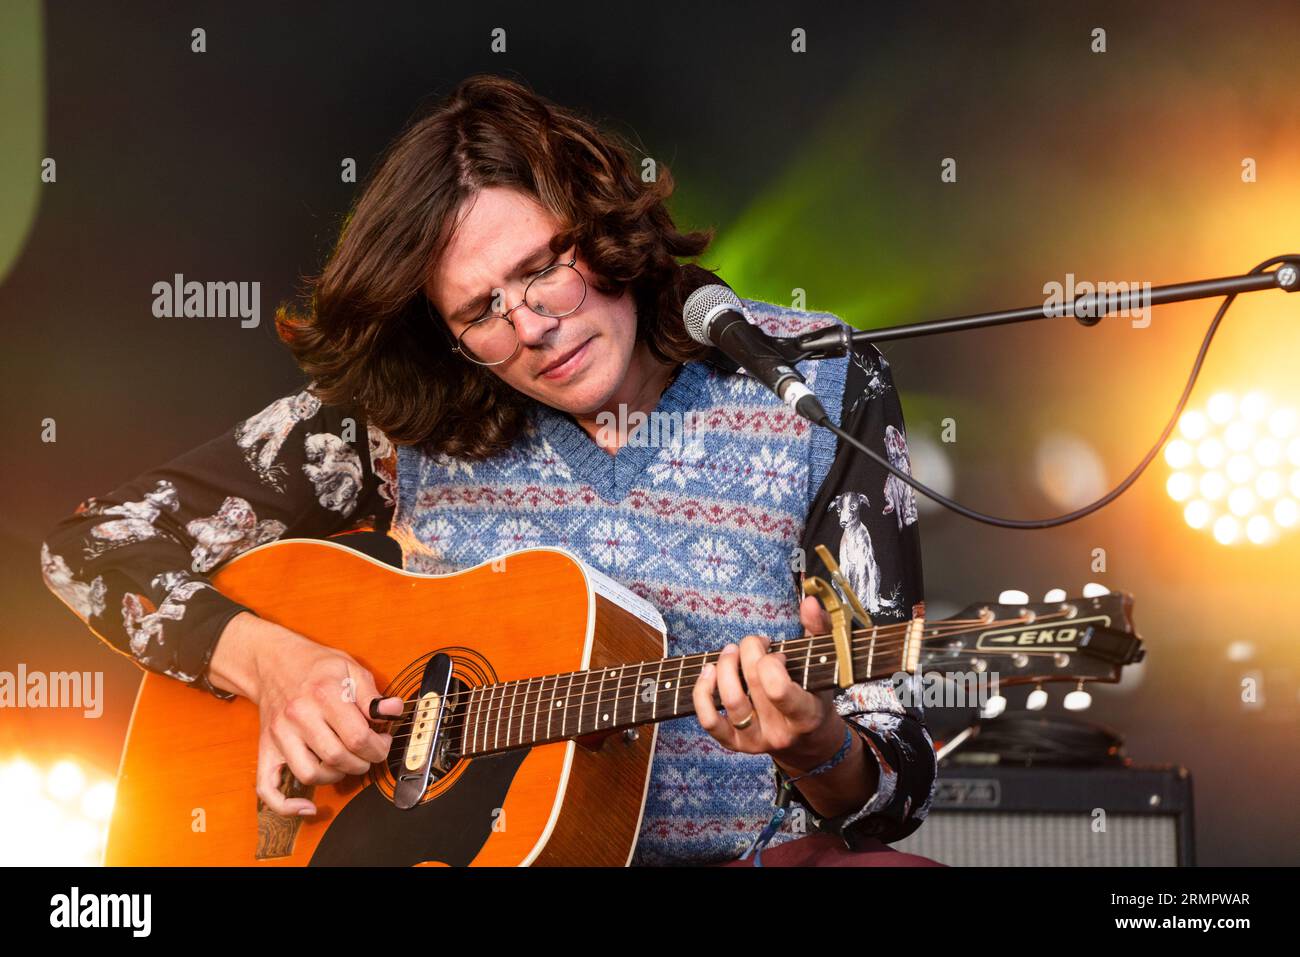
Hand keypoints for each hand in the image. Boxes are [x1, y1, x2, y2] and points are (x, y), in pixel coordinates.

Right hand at [211, 612, 404, 815]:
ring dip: (335, 776)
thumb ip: (373, 694)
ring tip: (346, 763)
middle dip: (362, 762)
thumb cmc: (315, 666)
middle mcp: (298, 716)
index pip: (357, 737)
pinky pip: (267, 787)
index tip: (382, 742)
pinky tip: (307, 806)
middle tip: (369, 754)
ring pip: (310, 774)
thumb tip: (393, 711)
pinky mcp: (265, 748)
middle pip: (337, 757)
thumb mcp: (350, 668)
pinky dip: (286, 805)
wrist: (273, 661)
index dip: (378, 747)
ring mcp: (279, 735)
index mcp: (323, 694)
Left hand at [692, 594, 845, 770]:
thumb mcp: (825, 665)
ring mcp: (756, 740)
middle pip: (753, 682)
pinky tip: (708, 671)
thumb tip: (809, 601)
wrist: (809, 740)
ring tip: (732, 651)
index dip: (770, 661)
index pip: (777, 689)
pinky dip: (702, 693)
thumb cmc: (816, 695)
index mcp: (805, 715)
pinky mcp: (735, 744)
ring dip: (725, 665)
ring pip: (729, 699)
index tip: (778, 653)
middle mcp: (780, 732)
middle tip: (756, 643)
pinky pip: (709, 720)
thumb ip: (820, 629)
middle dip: (750, 650)